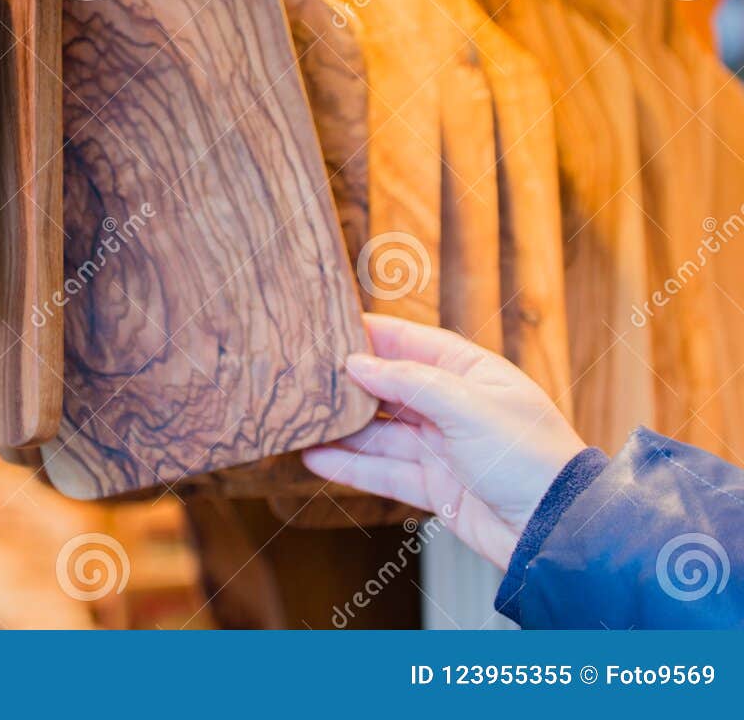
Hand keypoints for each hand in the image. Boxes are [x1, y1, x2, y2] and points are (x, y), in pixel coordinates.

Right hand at [302, 314, 586, 568]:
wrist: (558, 533)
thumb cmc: (532, 459)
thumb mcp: (469, 407)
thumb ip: (410, 383)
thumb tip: (359, 364)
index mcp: (473, 374)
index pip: (414, 343)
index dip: (374, 335)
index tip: (332, 328)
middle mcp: (455, 408)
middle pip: (391, 388)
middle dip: (351, 383)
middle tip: (307, 375)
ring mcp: (444, 448)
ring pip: (382, 432)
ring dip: (344, 428)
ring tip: (304, 419)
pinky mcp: (435, 487)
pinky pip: (385, 471)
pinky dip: (351, 466)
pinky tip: (318, 457)